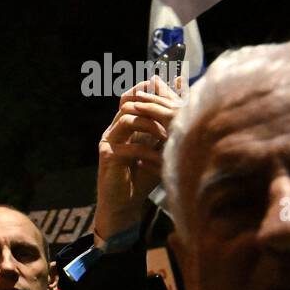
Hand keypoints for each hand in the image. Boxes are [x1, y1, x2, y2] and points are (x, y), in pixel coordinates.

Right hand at [95, 77, 183, 242]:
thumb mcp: (159, 149)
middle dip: (154, 104)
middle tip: (174, 112)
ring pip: (127, 117)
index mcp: (125, 125)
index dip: (147, 88)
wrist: (124, 204)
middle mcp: (114, 129)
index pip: (132, 97)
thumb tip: (182, 113)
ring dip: (150, 124)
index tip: (168, 86)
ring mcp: (109, 140)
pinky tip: (158, 157)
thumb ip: (167, 129)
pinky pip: (126, 144)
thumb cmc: (143, 177)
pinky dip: (145, 149)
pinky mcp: (107, 155)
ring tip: (167, 135)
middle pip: (129, 102)